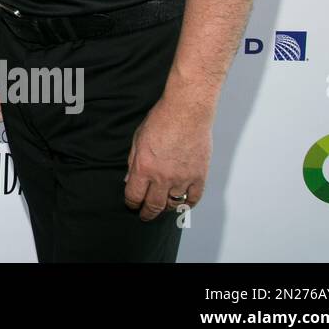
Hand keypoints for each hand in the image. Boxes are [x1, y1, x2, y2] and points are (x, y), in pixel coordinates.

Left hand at [124, 98, 210, 220]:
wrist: (186, 112)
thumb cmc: (161, 120)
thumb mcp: (137, 139)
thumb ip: (132, 162)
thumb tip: (129, 180)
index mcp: (144, 168)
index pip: (134, 196)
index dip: (132, 203)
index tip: (132, 205)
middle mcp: (162, 177)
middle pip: (154, 206)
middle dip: (147, 213)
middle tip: (145, 215)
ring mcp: (182, 179)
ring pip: (173, 204)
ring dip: (166, 208)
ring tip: (162, 207)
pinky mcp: (199, 176)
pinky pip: (193, 198)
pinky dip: (187, 204)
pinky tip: (182, 204)